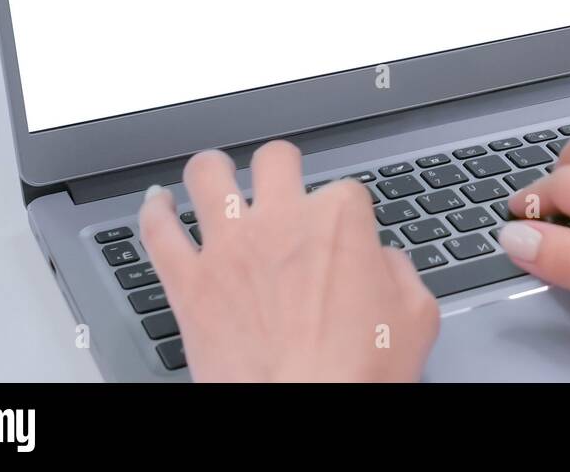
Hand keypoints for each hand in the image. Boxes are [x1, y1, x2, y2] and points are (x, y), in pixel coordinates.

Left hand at [140, 141, 438, 381]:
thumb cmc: (359, 374)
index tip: (345, 237)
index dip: (347, 215)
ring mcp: (229, 247)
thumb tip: (383, 262)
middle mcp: (281, 220)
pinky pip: (157, 231)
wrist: (304, 411)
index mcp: (340, 219)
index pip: (347, 191)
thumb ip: (400, 273)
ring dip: (213, 170)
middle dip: (280, 165)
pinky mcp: (188, 283)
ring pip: (207, 175)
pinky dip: (154, 212)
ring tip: (215, 174)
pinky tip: (158, 204)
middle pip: (274, 159)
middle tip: (280, 182)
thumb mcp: (415, 317)